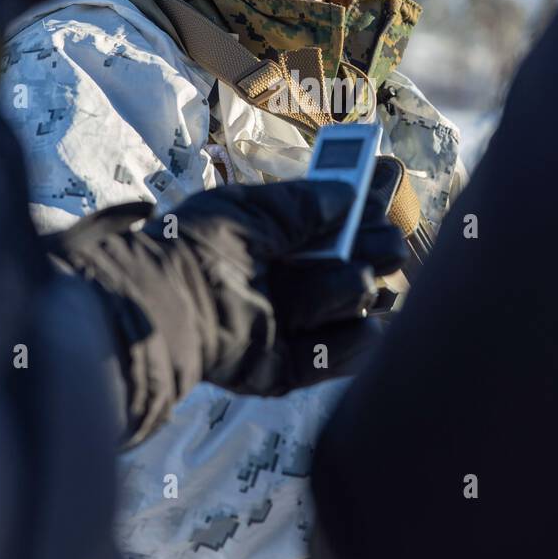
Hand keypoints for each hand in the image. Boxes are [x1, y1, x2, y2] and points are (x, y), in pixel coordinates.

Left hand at [46, 178, 406, 441]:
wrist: (166, 302)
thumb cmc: (198, 246)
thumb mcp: (250, 209)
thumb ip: (301, 202)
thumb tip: (346, 194)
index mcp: (261, 242)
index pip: (319, 225)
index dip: (353, 210)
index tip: (384, 189)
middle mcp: (272, 283)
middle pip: (339, 268)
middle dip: (368, 252)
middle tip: (391, 243)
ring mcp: (276, 328)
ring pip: (338, 310)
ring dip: (353, 292)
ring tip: (359, 280)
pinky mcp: (275, 369)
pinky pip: (324, 360)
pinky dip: (350, 347)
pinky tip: (371, 326)